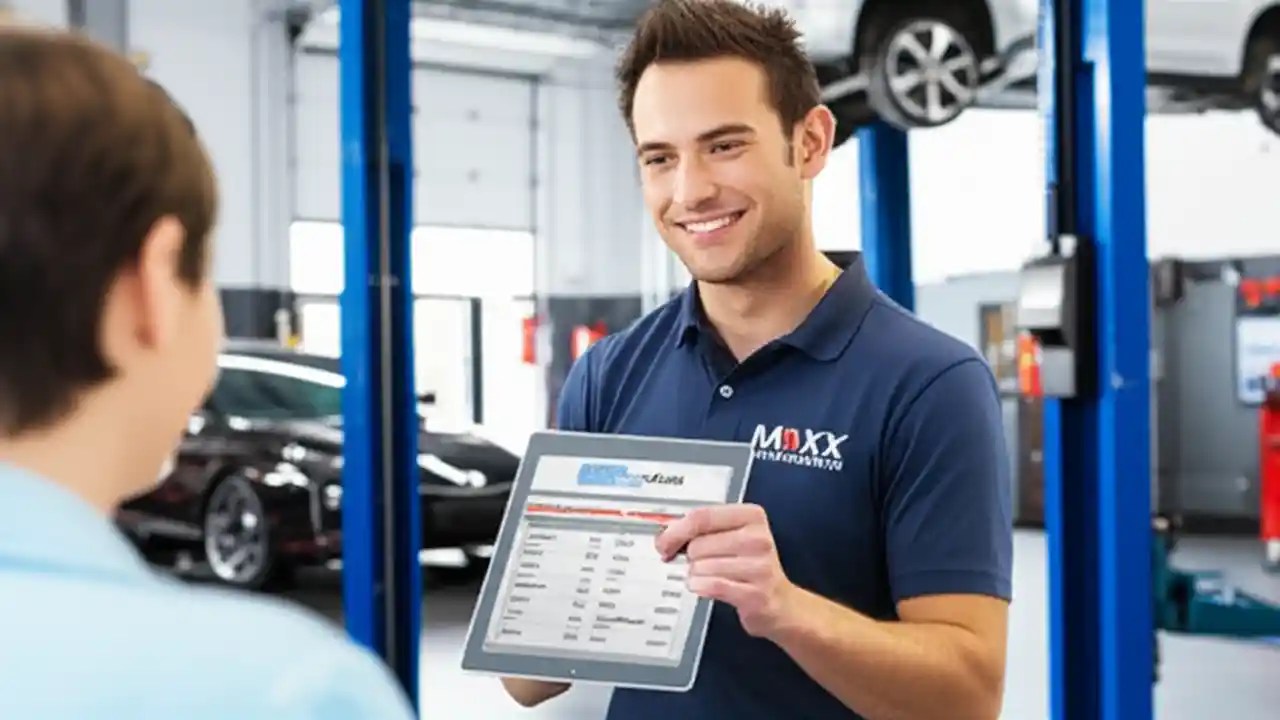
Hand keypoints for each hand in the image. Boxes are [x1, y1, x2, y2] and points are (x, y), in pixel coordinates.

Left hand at [655, 503, 797, 638]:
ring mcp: (759, 567)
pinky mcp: (755, 593)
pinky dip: (701, 587)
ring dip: (697, 575)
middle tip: (700, 563)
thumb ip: (702, 530)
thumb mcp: (733, 536)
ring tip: (711, 576)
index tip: (664, 542)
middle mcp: (758, 538)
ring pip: (702, 566)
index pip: (702, 516)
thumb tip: (665, 536)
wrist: (781, 602)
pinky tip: (706, 587)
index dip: (675, 531)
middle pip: (698, 544)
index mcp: (751, 516)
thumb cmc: (750, 566)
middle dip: (690, 557)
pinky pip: (711, 585)